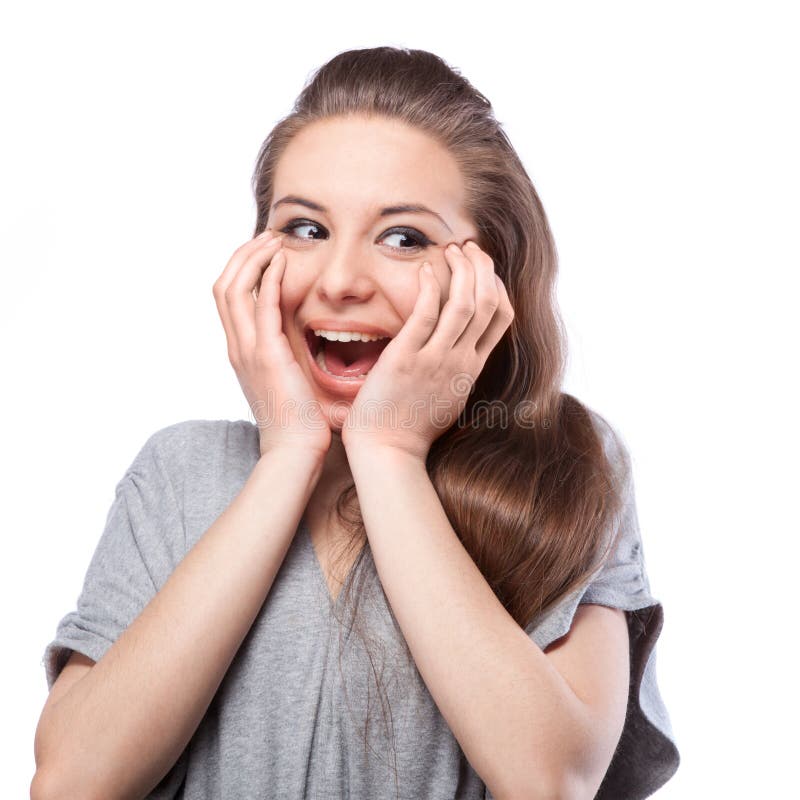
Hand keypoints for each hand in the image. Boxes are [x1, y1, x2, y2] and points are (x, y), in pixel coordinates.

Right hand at [212, 229, 330, 458]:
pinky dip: (269, 280)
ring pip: (234, 289)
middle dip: (243, 255)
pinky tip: (283, 263)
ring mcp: (248, 351)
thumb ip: (282, 357)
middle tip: (267, 237)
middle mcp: (237, 348)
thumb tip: (295, 342)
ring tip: (274, 241)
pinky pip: (261, 307)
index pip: (228, 299)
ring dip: (254, 259)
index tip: (264, 252)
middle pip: (223, 286)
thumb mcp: (284, 382)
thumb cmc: (297, 422)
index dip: (241, 269)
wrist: (294, 451)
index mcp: (241, 353)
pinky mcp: (267, 356)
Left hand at [340, 240, 514, 461]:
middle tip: (470, 247)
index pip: (502, 318)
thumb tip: (459, 353)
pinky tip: (426, 269)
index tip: (485, 269)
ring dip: (462, 270)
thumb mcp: (448, 399)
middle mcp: (460, 361)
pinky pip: (426, 315)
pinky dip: (430, 287)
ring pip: (463, 304)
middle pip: (487, 303)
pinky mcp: (406, 358)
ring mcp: (435, 360)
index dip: (498, 286)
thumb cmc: (411, 427)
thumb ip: (456, 373)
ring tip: (452, 249)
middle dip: (483, 268)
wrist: (388, 451)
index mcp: (471, 369)